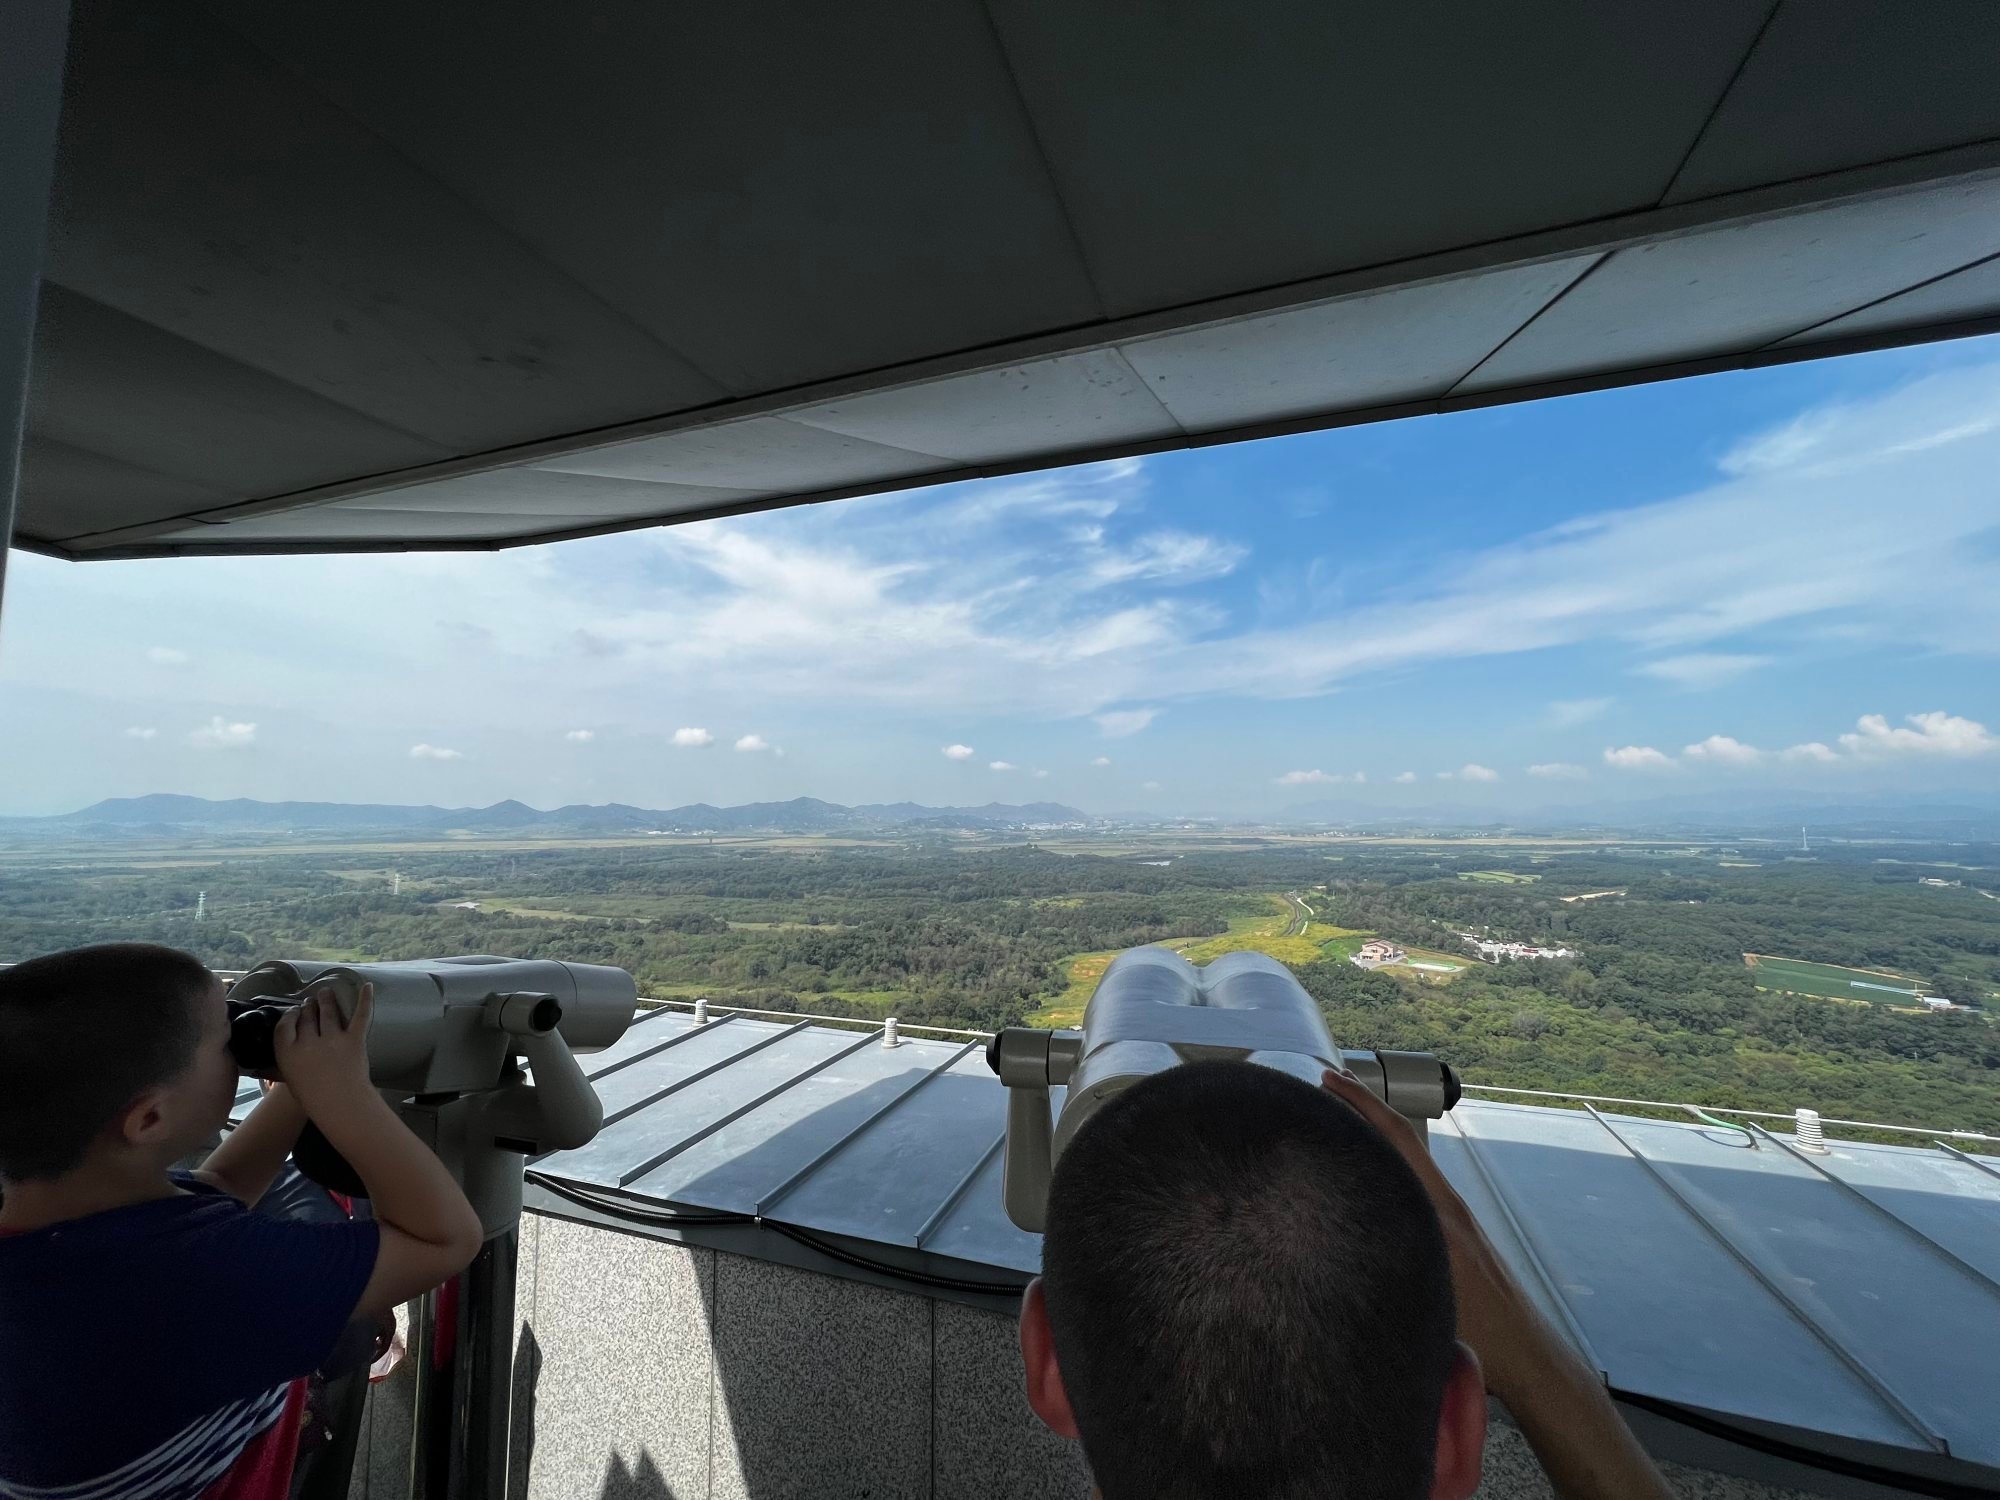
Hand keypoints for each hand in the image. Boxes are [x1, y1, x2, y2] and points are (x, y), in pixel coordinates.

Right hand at [275, 983, 374, 1113]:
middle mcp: (308, 1041)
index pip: (285, 1026)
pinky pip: (360, 1016)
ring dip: (326, 1000)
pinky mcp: (354, 1039)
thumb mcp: (289, 1079)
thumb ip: (285, 1064)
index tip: (293, 1012)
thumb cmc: (312, 1099)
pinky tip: (367, 987)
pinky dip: (365, 1000)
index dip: (289, 1016)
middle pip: (307, 1017)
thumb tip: (272, 1061)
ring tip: (326, 993)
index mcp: (288, 1052)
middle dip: (308, 1007)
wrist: (341, 1105)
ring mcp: (332, 1038)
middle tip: (310, 1001)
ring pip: (328, 1012)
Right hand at [1320, 1067, 1544, 1400]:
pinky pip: (1418, 1179)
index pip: (1395, 1143)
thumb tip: (1334, 1254)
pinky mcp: (1458, 1231)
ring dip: (1379, 1130)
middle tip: (1329, 1080)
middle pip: (1402, 1137)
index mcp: (1437, 1215)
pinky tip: (1371, 1172)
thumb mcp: (1426, 1304)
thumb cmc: (1480, 1341)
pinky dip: (1391, 1161)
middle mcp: (1447, 1205)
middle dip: (1366, 1104)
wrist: (1529, 1357)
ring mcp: (1455, 1216)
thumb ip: (1384, 1273)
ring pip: (1411, 1157)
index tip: (1328, 1082)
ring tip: (1342, 1117)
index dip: (1360, 1107)